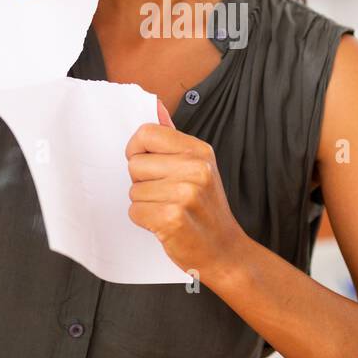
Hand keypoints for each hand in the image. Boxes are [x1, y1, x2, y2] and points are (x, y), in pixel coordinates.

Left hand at [126, 97, 249, 286]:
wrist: (224, 250)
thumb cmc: (205, 209)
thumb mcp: (198, 167)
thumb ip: (173, 140)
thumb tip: (155, 106)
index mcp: (200, 151)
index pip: (146, 133)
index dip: (137, 150)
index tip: (147, 165)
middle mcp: (195, 168)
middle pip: (135, 164)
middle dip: (142, 182)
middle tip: (166, 195)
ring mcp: (185, 194)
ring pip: (133, 190)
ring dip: (144, 204)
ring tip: (169, 210)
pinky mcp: (173, 218)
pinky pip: (135, 212)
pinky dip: (145, 222)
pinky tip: (165, 225)